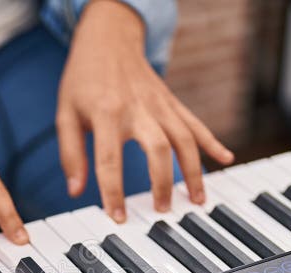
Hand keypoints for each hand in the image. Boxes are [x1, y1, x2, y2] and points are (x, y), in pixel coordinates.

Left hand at [56, 0, 234, 221]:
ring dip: (193, 171)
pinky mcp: (171, 102)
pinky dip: (212, 141)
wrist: (108, 38)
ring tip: (197, 200)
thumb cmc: (83, 80)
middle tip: (162, 211)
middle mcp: (137, 109)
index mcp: (106, 113)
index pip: (110, 160)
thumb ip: (71, 154)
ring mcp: (159, 105)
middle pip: (157, 149)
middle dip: (162, 183)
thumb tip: (76, 190)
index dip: (114, 191)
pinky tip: (225, 158)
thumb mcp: (65, 114)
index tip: (118, 217)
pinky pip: (196, 123)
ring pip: (184, 139)